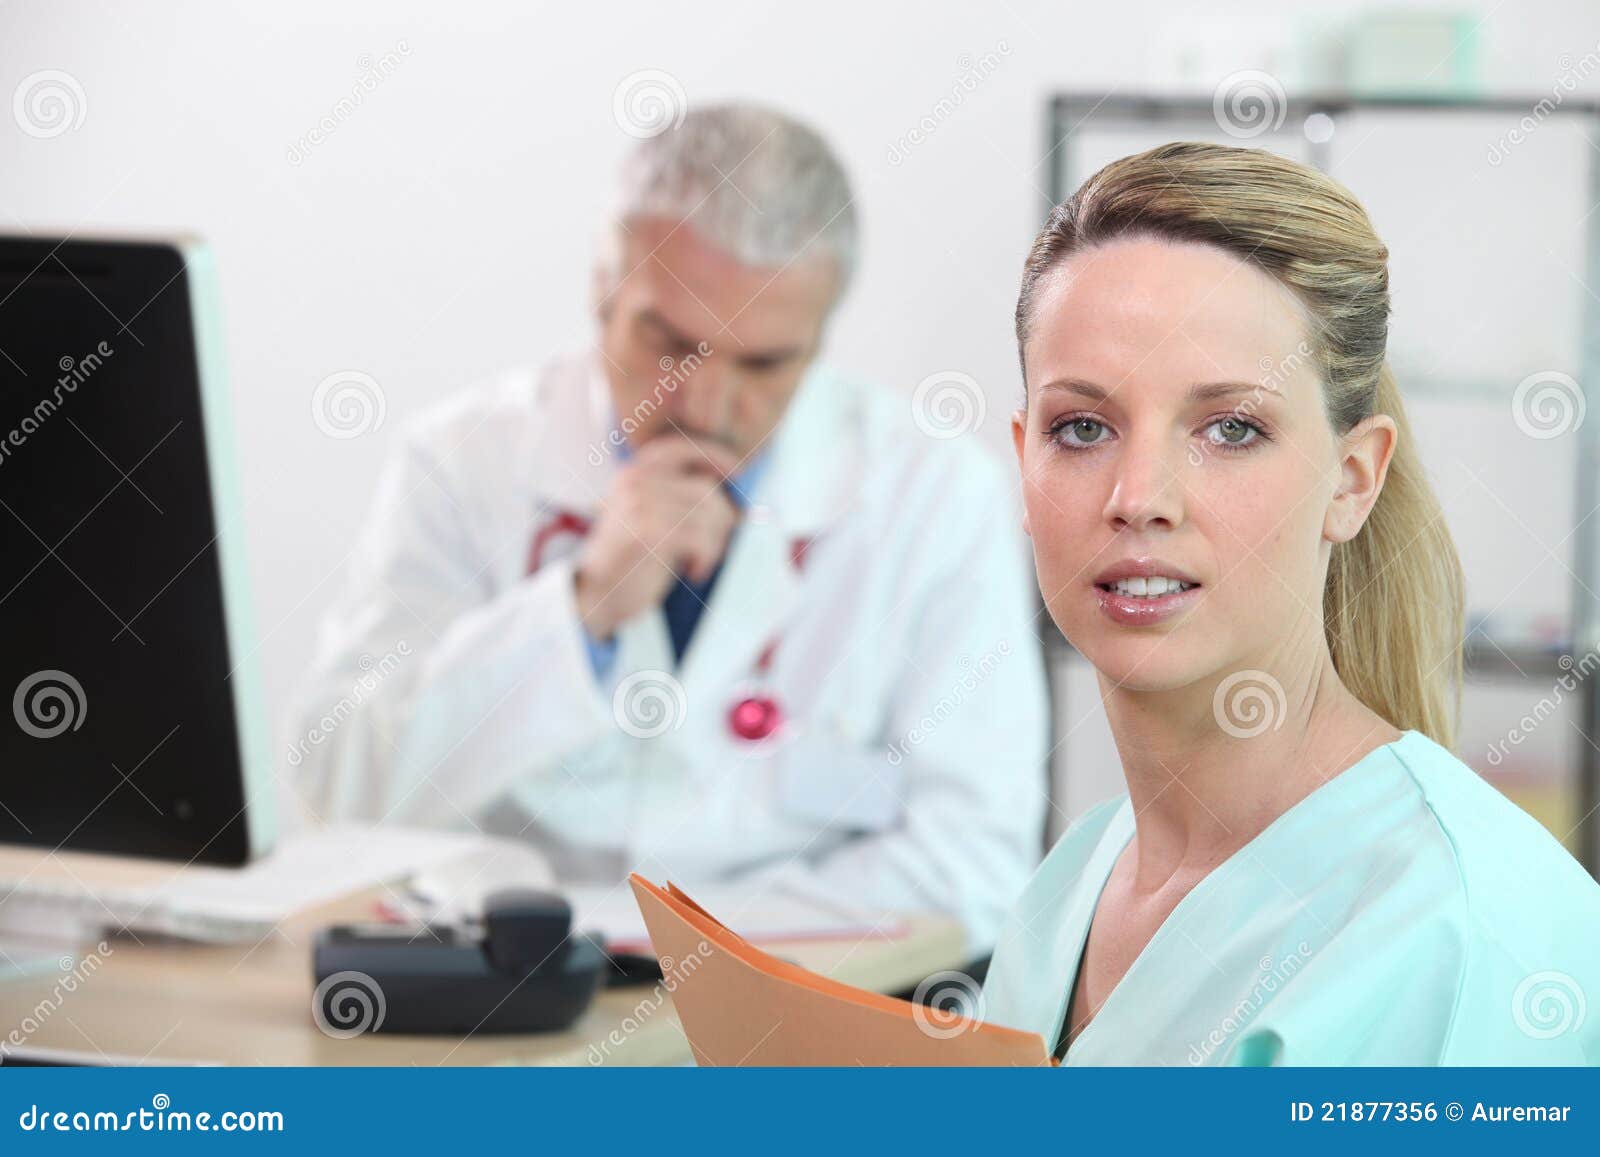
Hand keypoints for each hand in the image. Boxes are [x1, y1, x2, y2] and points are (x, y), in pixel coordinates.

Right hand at [573, 435, 740, 639]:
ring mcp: (639, 503)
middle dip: (722, 520)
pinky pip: (701, 537)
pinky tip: (693, 571)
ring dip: (714, 545)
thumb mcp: (655, 520)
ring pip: (709, 513)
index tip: (737, 473)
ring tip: (699, 563)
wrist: (597, 595)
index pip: (681, 448)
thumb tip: (736, 501)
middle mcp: (634, 481)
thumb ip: (682, 501)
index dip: (713, 455)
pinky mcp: (646, 530)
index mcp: (634, 473)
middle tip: (713, 548)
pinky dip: (706, 558)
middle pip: (705, 488)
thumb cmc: (632, 560)